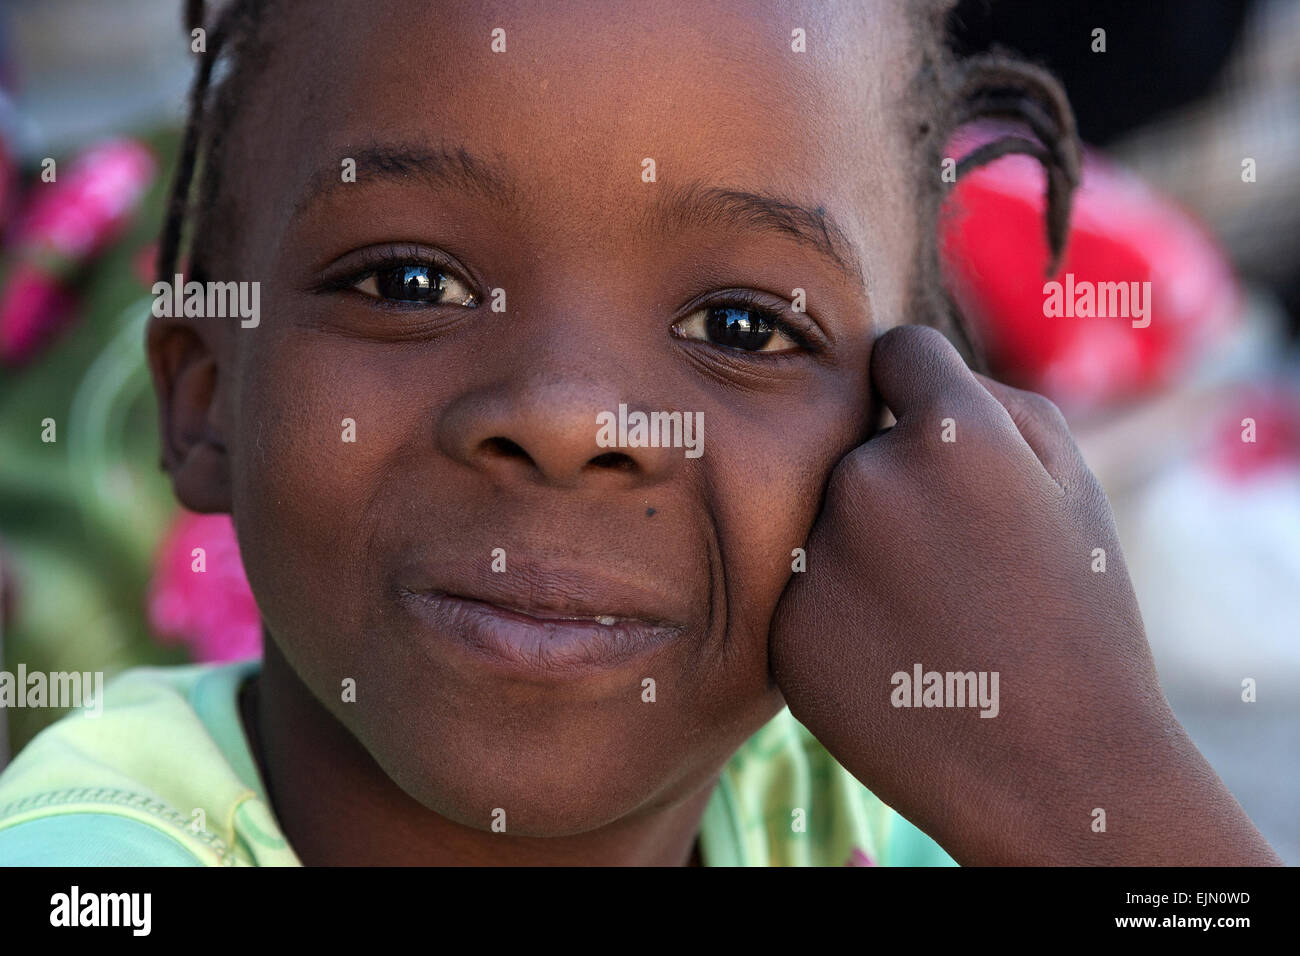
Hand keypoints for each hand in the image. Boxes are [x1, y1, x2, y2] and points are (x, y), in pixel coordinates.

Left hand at [770, 325, 1279, 864]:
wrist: (1054, 770)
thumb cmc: (1077, 618)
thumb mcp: (1073, 485)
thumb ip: (991, 400)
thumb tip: (907, 366)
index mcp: (954, 434)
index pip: (895, 352)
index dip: (915, 384)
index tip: (928, 425)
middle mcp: (868, 483)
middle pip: (853, 445)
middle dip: (891, 480)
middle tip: (946, 556)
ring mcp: (817, 561)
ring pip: (819, 518)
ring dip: (855, 547)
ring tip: (923, 614)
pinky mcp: (783, 631)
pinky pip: (798, 589)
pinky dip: (832, 611)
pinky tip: (890, 655)